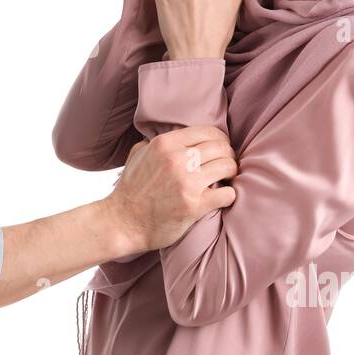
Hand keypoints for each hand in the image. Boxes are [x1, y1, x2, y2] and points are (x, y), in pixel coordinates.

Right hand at [105, 126, 237, 252]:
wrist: (122, 223)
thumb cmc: (130, 189)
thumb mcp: (138, 154)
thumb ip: (156, 141)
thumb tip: (174, 134)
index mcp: (165, 144)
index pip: (208, 131)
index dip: (220, 140)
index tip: (220, 149)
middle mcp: (177, 159)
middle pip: (221, 148)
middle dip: (228, 155)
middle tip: (226, 165)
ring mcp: (186, 183)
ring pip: (228, 167)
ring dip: (231, 173)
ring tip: (226, 179)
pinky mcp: (193, 206)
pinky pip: (227, 194)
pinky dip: (229, 195)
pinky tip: (223, 197)